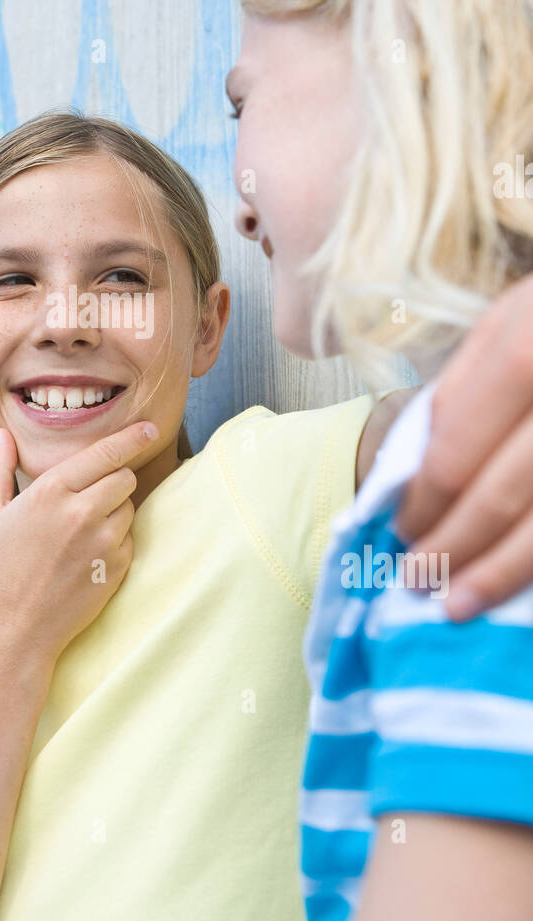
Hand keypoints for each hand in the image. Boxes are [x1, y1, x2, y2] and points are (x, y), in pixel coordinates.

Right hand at [0, 420, 158, 660]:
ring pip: (129, 506)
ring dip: (114, 509)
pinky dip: (116, 538)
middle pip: (124, 476)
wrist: (16, 629)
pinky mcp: (116, 567)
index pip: (104, 453)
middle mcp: (80, 512)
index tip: (149, 428)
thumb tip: (4, 435)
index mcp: (49, 492)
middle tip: (90, 494)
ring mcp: (102, 542)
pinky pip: (129, 537)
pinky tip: (87, 554)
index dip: (131, 438)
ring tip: (81, 529)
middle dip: (114, 478)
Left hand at [396, 272, 532, 620]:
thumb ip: (464, 386)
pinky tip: (521, 588)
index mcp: (530, 353)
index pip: (457, 451)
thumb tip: (414, 464)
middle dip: (452, 546)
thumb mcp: (515, 317)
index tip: (400, 528)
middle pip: (499, 497)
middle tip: (417, 578)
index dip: (423, 502)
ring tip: (459, 602)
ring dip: (499, 573)